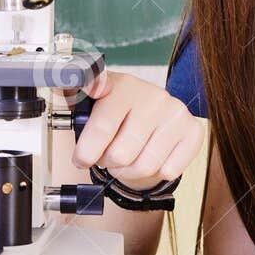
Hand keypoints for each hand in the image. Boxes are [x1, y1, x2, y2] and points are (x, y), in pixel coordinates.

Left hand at [71, 71, 204, 191]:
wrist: (153, 116)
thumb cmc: (118, 112)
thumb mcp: (92, 102)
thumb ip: (74, 93)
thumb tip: (61, 82)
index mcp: (123, 86)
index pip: (103, 123)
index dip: (89, 147)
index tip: (82, 158)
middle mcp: (152, 96)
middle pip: (120, 154)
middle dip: (108, 162)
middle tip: (106, 155)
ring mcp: (175, 113)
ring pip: (144, 166)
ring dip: (129, 170)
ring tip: (126, 158)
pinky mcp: (193, 131)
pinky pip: (168, 170)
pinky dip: (155, 172)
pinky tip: (150, 156)